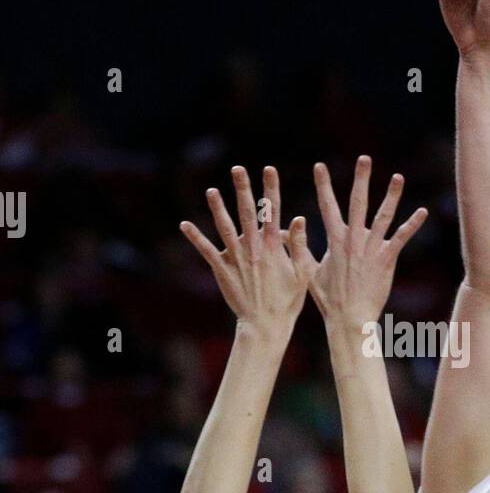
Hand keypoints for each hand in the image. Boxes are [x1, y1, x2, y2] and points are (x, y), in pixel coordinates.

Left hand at [180, 166, 307, 330]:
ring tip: (211, 191)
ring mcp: (235, 258)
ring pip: (225, 227)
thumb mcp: (301, 272)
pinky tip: (184, 225)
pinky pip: (206, 250)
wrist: (265, 324)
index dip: (271, 189)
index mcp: (273, 246)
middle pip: (247, 212)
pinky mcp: (221, 269)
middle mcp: (252, 247)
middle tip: (238, 169)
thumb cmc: (287, 300)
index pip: (272, 211)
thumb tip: (298, 218)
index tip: (269, 169)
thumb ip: (297, 244)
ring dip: (217, 208)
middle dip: (243, 189)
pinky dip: (195, 237)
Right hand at [298, 155, 426, 330]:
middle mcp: (353, 240)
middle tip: (364, 158)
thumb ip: (300, 248)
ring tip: (398, 177)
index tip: (319, 166)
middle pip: (357, 202)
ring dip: (391, 195)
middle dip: (360, 179)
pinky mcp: (387, 259)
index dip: (323, 185)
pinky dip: (412, 224)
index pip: (327, 206)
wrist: (350, 318)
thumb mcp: (308, 271)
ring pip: (383, 216)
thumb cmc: (329, 299)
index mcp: (335, 240)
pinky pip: (402, 237)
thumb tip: (288, 231)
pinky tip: (423, 211)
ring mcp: (371, 248)